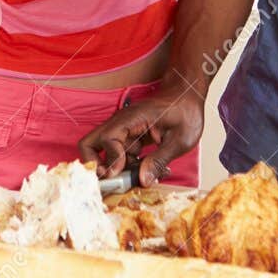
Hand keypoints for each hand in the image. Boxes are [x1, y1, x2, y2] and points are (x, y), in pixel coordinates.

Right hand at [77, 81, 205, 185]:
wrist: (187, 96)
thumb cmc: (186, 112)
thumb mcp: (179, 140)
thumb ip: (159, 160)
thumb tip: (142, 181)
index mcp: (132, 119)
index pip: (108, 139)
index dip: (111, 160)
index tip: (120, 175)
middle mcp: (121, 124)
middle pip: (89, 144)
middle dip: (95, 165)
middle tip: (111, 180)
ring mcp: (123, 131)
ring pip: (105, 154)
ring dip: (116, 169)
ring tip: (139, 178)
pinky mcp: (129, 137)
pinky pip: (120, 155)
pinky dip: (128, 166)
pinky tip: (148, 170)